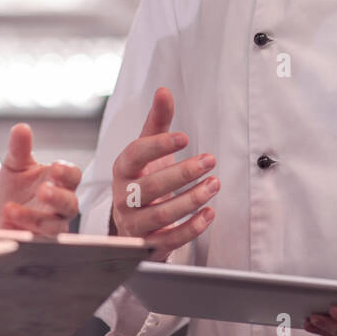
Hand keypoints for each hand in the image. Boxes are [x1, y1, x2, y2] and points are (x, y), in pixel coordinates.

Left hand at [0, 123, 80, 235]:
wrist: (2, 217)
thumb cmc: (17, 190)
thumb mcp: (15, 165)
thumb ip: (20, 148)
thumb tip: (21, 128)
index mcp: (59, 182)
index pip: (73, 176)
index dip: (67, 173)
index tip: (56, 168)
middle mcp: (60, 205)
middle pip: (71, 203)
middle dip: (59, 197)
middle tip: (43, 190)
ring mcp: (51, 224)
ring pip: (56, 225)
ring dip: (36, 217)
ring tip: (14, 208)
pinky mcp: (39, 240)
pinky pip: (37, 237)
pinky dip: (23, 226)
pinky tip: (9, 215)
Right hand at [109, 87, 216, 260]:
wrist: (132, 222)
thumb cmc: (143, 179)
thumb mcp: (147, 150)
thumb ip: (157, 122)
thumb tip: (164, 91)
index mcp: (122, 169)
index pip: (135, 155)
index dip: (158, 146)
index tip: (185, 137)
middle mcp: (124, 197)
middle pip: (150, 186)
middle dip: (183, 173)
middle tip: (210, 161)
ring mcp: (134, 223)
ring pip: (161, 214)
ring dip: (191, 199)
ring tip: (214, 184)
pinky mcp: (149, 244)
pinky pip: (169, 239)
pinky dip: (192, 227)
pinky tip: (210, 213)